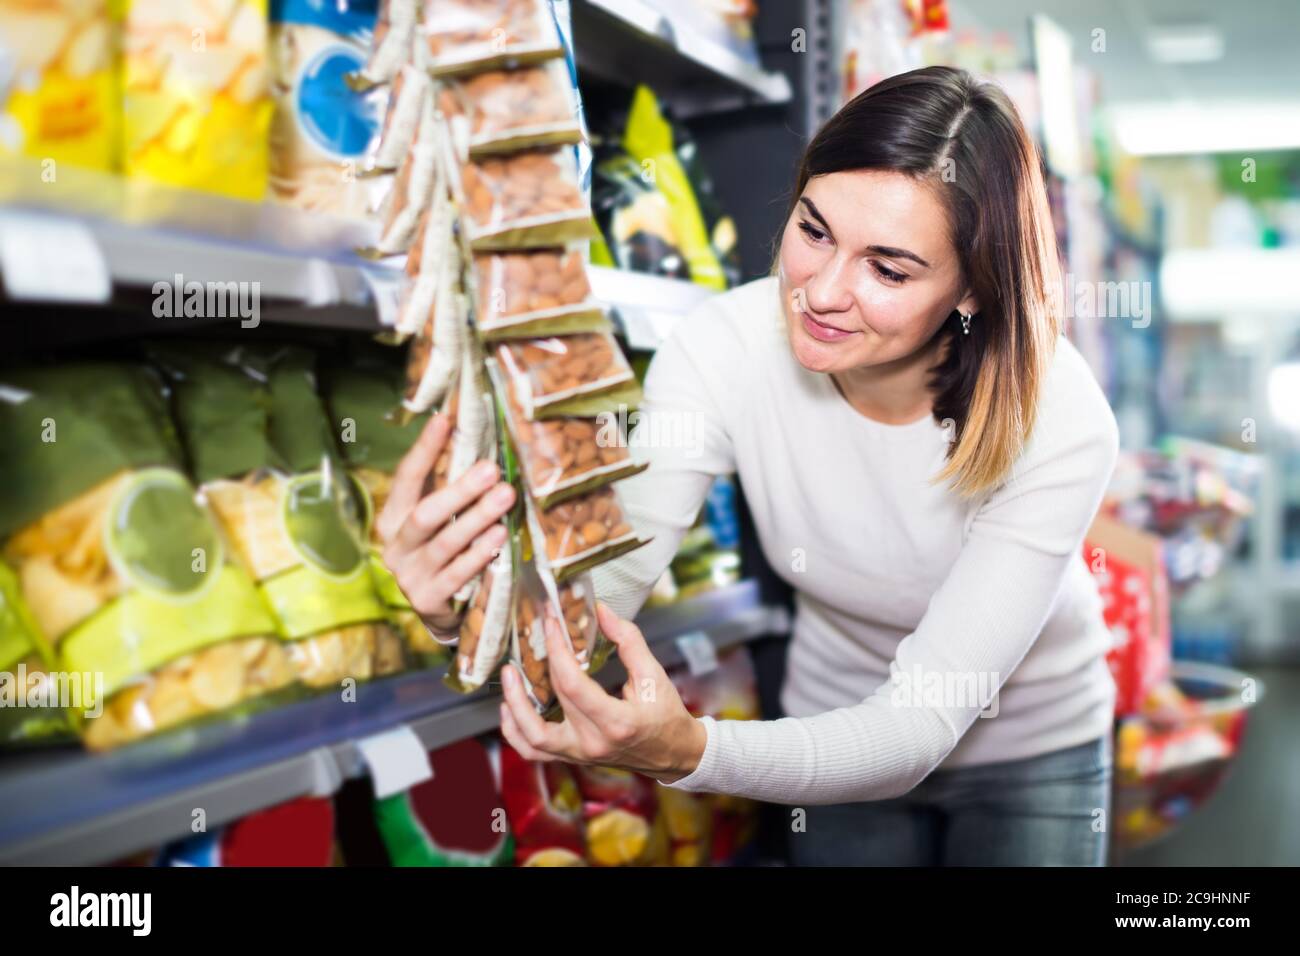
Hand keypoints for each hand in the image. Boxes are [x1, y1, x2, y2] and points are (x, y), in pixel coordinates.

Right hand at [377, 414, 515, 631]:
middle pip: (425, 514)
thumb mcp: (438, 518)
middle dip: (459, 490)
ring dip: (476, 518)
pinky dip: (480, 553)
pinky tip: (499, 535)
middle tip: (490, 469)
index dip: (425, 449)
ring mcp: (410, 575)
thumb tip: (468, 434)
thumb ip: (445, 486)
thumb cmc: (442, 551)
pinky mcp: (428, 599)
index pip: (406, 478)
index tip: (444, 420)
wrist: (439, 610)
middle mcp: (395, 546)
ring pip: (444, 543)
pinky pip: (458, 573)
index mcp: (393, 518)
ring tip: (504, 497)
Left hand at [498, 602, 707, 783]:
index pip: (574, 685)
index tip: (552, 624)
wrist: (673, 754)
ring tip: (509, 675)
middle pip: (556, 699)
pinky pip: (534, 751)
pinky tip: (509, 707)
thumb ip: (629, 641)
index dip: (558, 651)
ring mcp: (580, 754)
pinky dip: (515, 731)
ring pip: (532, 737)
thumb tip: (601, 611)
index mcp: (618, 722)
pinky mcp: (572, 756)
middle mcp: (593, 742)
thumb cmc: (666, 714)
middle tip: (538, 633)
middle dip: (543, 661)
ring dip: (515, 704)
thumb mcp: (654, 675)